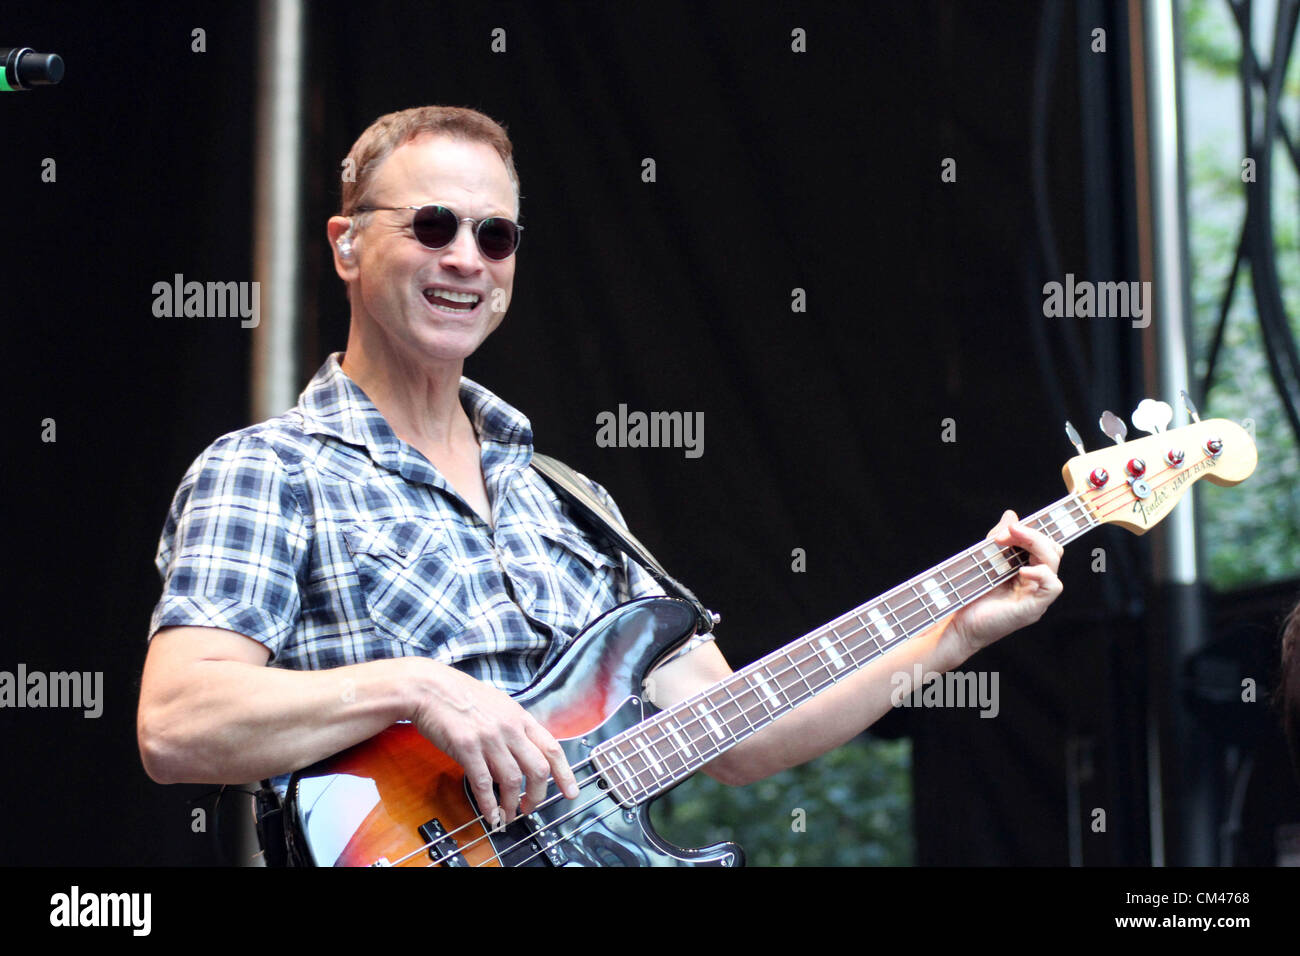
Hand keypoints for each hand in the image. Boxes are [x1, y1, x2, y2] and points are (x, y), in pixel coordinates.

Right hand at [411, 663, 579, 826]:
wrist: (430, 687)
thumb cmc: (461, 695)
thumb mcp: (498, 705)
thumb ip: (513, 728)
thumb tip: (523, 753)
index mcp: (520, 717)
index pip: (552, 748)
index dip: (565, 773)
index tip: (570, 791)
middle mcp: (509, 728)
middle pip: (537, 769)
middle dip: (537, 795)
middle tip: (530, 807)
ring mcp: (489, 738)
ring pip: (512, 780)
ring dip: (511, 803)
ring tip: (508, 814)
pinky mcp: (466, 748)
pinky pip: (483, 783)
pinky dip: (489, 804)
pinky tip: (490, 814)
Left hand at [946, 510, 1063, 661]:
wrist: (959, 625)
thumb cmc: (972, 595)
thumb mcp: (985, 560)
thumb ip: (999, 539)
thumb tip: (1011, 514)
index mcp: (1027, 570)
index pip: (1043, 544)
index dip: (1032, 531)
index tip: (1012, 525)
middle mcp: (1035, 582)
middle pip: (1052, 549)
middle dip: (1032, 534)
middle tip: (1008, 532)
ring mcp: (1036, 596)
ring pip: (1053, 562)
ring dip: (1035, 544)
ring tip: (1011, 540)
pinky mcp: (1033, 608)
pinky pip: (1052, 587)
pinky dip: (1041, 574)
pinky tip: (1022, 570)